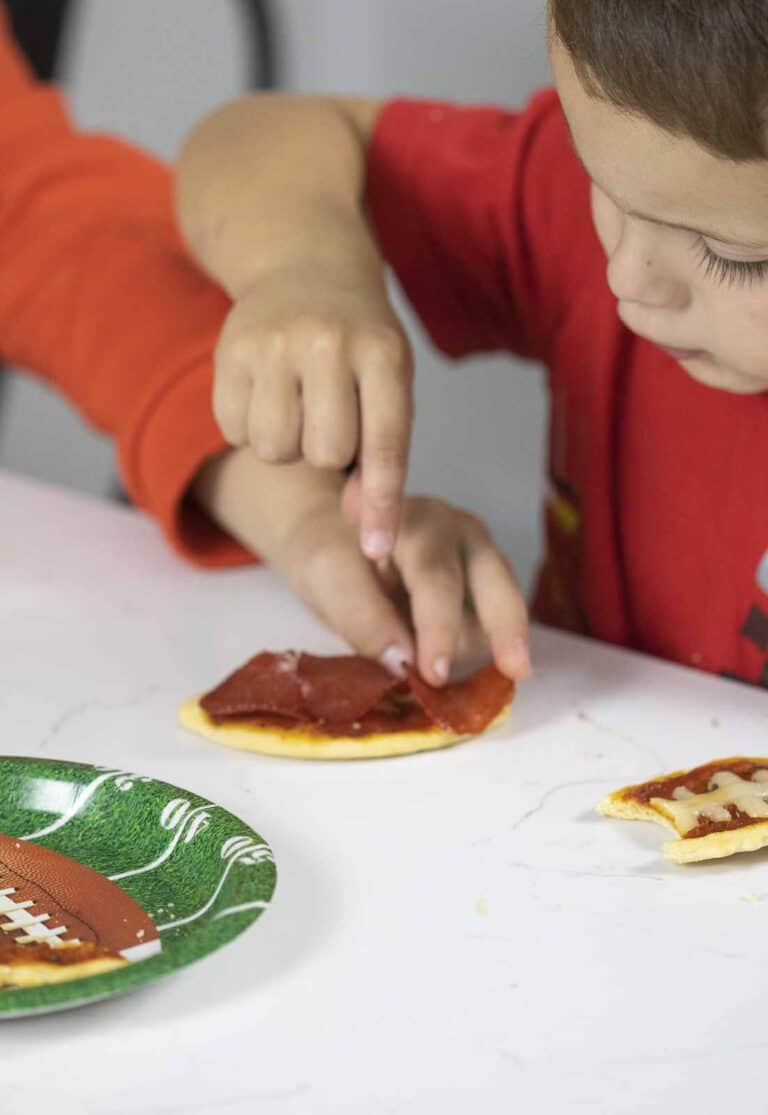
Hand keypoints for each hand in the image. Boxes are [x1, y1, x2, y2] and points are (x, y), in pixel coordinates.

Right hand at [213, 267, 412, 560]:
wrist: (305, 268)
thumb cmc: (360, 346)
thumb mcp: (389, 384)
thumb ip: (381, 451)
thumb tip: (358, 522)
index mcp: (384, 355)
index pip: (386, 445)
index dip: (382, 504)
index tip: (377, 550)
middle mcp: (330, 343)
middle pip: (325, 454)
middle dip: (326, 452)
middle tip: (327, 417)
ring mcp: (276, 342)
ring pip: (275, 449)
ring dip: (286, 443)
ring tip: (296, 405)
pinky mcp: (230, 349)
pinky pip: (234, 431)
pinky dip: (249, 427)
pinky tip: (266, 393)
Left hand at [281, 484, 530, 684]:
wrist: (334, 535)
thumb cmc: (332, 555)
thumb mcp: (328, 578)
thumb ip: (362, 616)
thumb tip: (403, 662)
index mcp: (417, 521)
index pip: (434, 578)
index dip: (438, 628)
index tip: (435, 673)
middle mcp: (460, 533)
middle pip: (494, 585)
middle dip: (505, 630)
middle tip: (515, 670)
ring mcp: (481, 557)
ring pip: (500, 610)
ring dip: (483, 647)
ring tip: (436, 671)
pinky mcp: (487, 585)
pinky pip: (496, 624)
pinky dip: (482, 651)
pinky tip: (453, 665)